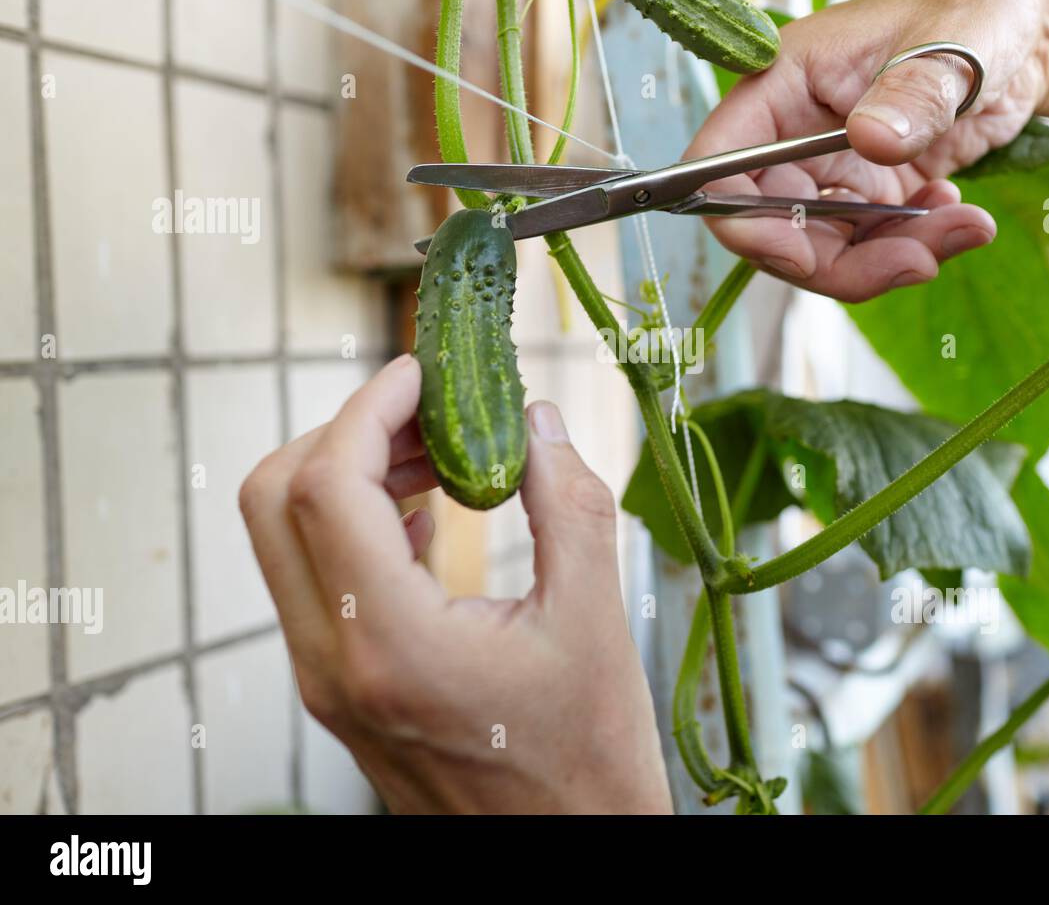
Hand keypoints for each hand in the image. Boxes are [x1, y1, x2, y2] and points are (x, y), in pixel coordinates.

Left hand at [238, 354, 671, 813]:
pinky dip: (354, 525)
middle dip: (345, 431)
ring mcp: (327, 681)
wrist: (564, 860)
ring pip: (285, 539)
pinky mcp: (340, 689)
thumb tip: (537, 418)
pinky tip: (426, 516)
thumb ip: (567, 504)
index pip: (326, 485)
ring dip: (349, 474)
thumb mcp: (596, 621)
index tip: (425, 370)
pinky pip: (315, 580)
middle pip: (274, 501)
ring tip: (440, 453)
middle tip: (429, 409)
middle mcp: (333, 663)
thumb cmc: (588, 763)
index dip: (370, 407)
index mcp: (390, 644)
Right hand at [686, 0, 1048, 301]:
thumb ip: (912, 92)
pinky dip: (913, 249)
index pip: (720, 165)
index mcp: (784, 84)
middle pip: (772, 230)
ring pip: (824, 249)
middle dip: (840, 262)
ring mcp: (829, 169)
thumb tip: (869, 139)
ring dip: (890, 259)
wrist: (1025, 29)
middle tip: (919, 260)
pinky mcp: (869, 193)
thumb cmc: (978, 7)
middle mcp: (792, 135)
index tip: (802, 256)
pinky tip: (958, 214)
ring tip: (964, 227)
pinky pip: (869, 246)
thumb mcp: (953, 43)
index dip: (742, 222)